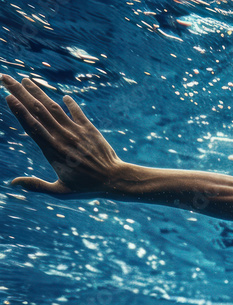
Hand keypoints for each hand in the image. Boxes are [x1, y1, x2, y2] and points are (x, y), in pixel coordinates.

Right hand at [2, 74, 126, 196]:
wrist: (115, 179)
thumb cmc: (86, 188)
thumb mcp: (60, 191)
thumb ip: (37, 185)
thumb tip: (13, 183)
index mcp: (52, 151)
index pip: (32, 127)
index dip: (19, 111)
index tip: (9, 97)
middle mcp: (63, 137)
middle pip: (38, 111)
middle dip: (21, 93)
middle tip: (6, 78)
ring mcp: (77, 132)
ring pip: (54, 108)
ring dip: (39, 93)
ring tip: (26, 80)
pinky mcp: (90, 130)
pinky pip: (78, 113)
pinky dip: (71, 104)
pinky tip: (64, 97)